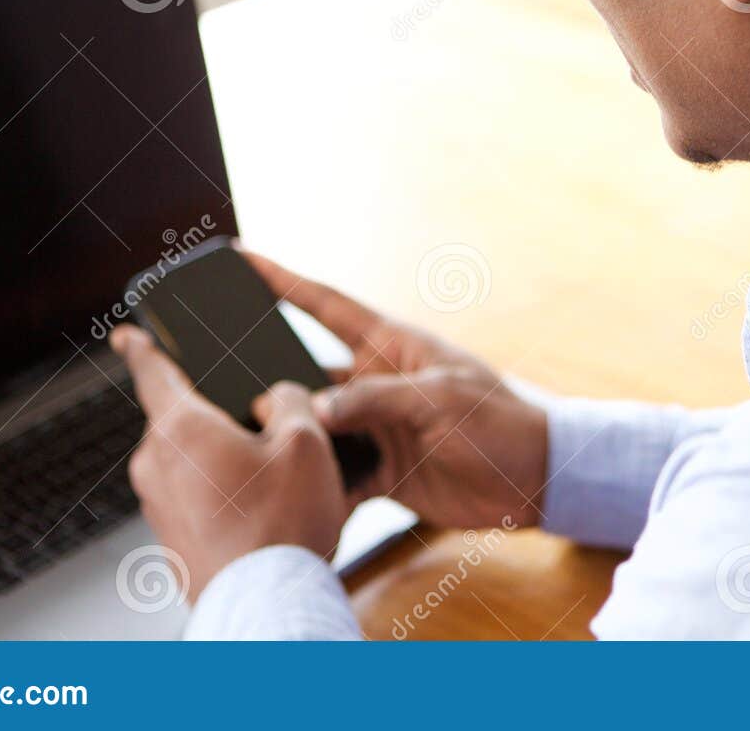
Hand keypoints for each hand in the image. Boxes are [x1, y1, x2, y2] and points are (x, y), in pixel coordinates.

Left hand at [111, 324, 349, 601]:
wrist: (267, 607)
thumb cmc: (282, 526)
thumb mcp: (307, 443)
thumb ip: (290, 400)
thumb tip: (276, 399)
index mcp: (180, 429)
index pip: (154, 372)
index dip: (143, 346)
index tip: (127, 335)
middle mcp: (156, 466)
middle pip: (187, 420)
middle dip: (224, 419)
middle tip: (271, 433)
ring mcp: (159, 506)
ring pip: (194, 462)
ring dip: (228, 461)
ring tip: (277, 485)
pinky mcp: (171, 539)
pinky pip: (197, 499)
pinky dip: (225, 497)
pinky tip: (264, 515)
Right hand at [244, 251, 548, 530]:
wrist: (537, 479)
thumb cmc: (501, 421)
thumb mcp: (441, 399)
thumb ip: (377, 399)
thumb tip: (313, 408)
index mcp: (390, 347)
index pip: (325, 305)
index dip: (282, 280)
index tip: (240, 256)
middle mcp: (375, 383)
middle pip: (306, 371)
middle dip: (264, 373)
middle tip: (212, 374)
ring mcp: (376, 428)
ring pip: (314, 428)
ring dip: (286, 436)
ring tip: (240, 443)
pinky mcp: (382, 472)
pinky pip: (335, 476)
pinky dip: (314, 485)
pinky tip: (286, 494)